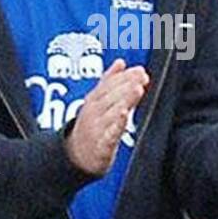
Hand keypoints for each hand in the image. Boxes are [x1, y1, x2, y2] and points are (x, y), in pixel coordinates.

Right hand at [64, 59, 148, 176]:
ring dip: (124, 100)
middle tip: (140, 77)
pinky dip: (116, 125)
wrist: (77, 156)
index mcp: (93, 101)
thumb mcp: (97, 102)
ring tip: (137, 90)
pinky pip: (109, 135)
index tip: (139, 70)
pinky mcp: (101, 146)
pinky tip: (124, 116)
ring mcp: (96, 129)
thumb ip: (109, 82)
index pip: (108, 86)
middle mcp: (93, 113)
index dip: (123, 77)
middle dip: (125, 86)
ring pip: (110, 112)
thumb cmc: (92, 126)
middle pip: (110, 97)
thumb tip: (121, 62)